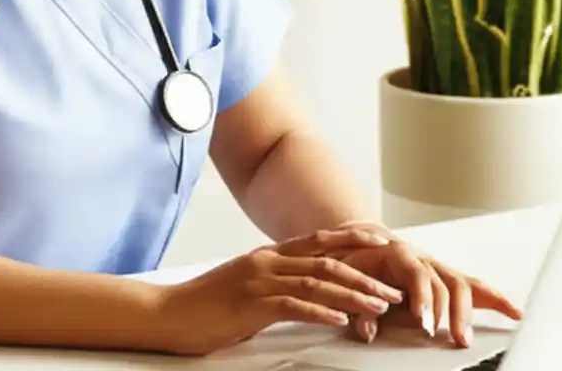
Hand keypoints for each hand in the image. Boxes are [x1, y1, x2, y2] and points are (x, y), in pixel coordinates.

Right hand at [151, 228, 405, 355]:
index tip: (383, 243)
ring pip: (316, 283)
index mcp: (266, 256)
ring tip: (380, 306)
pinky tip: (341, 320)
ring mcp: (258, 281)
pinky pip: (293, 306)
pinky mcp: (250, 305)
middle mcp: (266, 262)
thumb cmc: (205, 306)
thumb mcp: (245, 287)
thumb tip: (305, 294)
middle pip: (326, 262)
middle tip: (394, 288)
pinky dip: (321, 312)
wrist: (167, 313)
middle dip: (365, 275)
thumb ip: (274, 285)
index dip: (353, 241)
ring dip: (353, 295)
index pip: (318, 241)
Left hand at [323, 222, 522, 347]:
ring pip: (461, 285)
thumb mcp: (350, 280)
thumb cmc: (358, 263)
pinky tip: (514, 313)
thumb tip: (367, 330)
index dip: (423, 298)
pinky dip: (496, 299)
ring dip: (467, 313)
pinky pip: (476, 287)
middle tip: (448, 336)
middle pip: (445, 282)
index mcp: (399, 254)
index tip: (424, 321)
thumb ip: (359, 306)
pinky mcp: (448, 279)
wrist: (364, 246)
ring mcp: (438, 268)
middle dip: (449, 312)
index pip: (417, 274)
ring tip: (465, 338)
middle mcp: (423, 258)